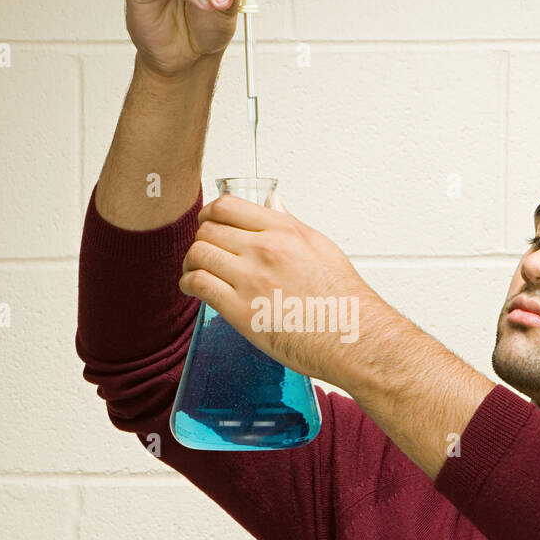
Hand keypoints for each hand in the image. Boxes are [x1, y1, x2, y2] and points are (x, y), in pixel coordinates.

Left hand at [178, 194, 380, 387]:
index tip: (208, 224)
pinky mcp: (241, 310)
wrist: (351, 335)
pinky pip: (199, 284)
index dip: (209, 215)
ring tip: (196, 272)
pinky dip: (188, 284)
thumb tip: (272, 205)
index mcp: (283, 231)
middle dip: (201, 240)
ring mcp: (251, 279)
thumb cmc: (341, 298)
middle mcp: (264, 250)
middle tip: (205, 253)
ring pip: (198, 254)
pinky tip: (193, 289)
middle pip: (208, 229)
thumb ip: (289, 223)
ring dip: (191, 262)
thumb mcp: (319, 246)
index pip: (227, 206)